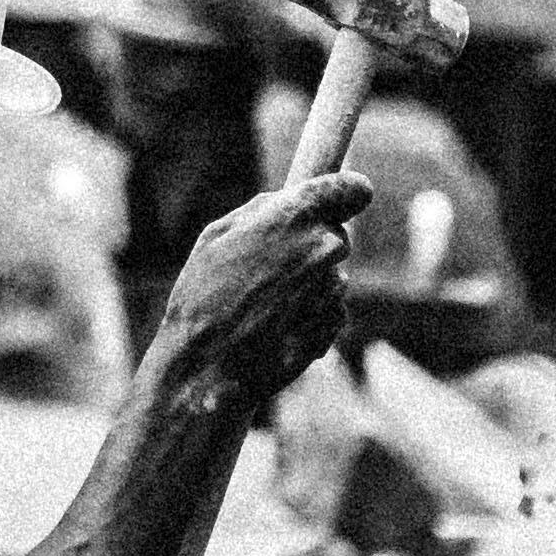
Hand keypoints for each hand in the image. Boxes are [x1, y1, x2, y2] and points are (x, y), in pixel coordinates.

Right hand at [156, 168, 369, 405]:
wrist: (205, 367)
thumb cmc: (201, 298)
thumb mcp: (216, 236)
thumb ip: (261, 211)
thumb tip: (287, 200)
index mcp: (295, 215)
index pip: (353, 188)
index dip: (347, 193)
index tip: (343, 199)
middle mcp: (323, 247)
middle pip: (337, 235)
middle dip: (311, 247)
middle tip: (271, 269)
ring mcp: (332, 288)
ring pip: (331, 275)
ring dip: (308, 285)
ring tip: (264, 306)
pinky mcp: (335, 323)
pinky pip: (330, 309)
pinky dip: (310, 316)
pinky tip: (275, 329)